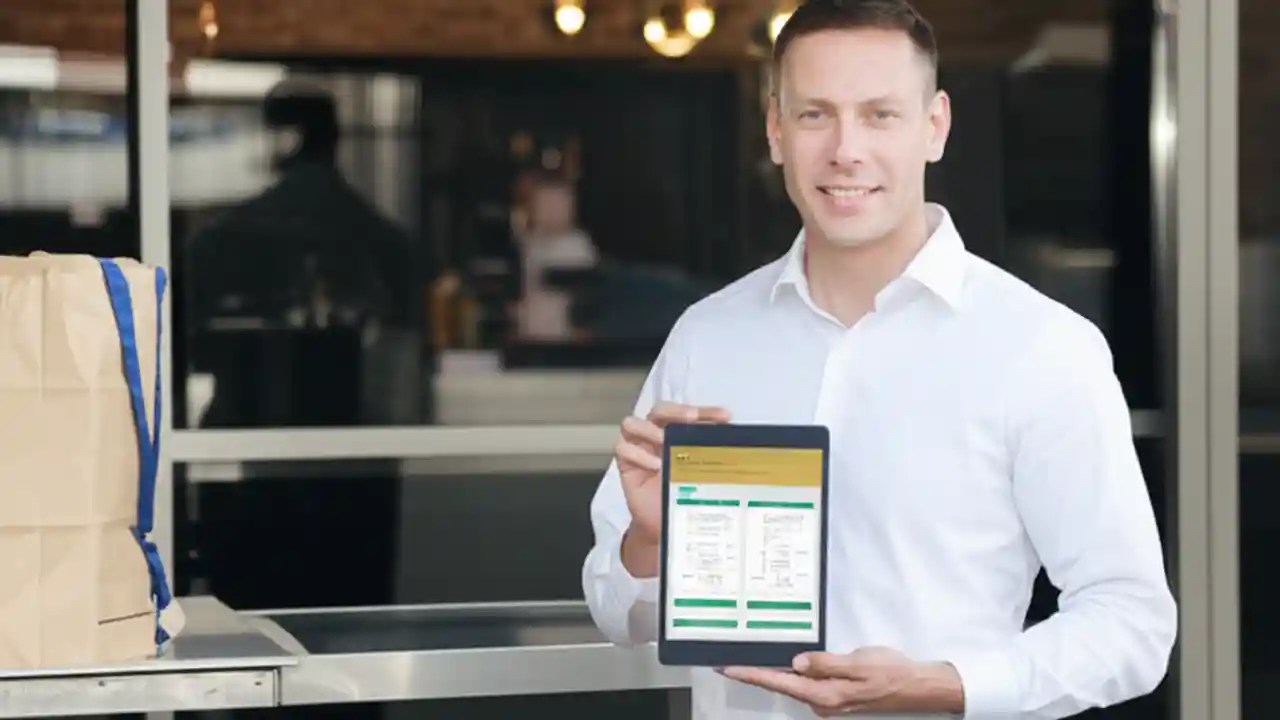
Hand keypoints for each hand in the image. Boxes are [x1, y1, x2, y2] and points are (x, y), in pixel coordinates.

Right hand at [615, 402, 730, 573]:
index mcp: (676, 432)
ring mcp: (639, 448)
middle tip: (691, 419)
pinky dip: (639, 454)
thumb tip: (737, 442)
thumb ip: (711, 455)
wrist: (664, 522)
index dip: (706, 411)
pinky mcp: (625, 464)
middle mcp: (656, 434)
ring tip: (665, 442)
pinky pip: (623, 449)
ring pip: (632, 423)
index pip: (688, 413)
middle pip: (659, 410)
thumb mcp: (701, 473)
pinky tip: (656, 465)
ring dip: (649, 430)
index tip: (724, 417)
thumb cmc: (683, 493)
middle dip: (675, 411)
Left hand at [722, 647, 963, 716]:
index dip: (752, 675)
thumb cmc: (890, 672)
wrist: (917, 687)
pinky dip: (790, 674)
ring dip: (772, 674)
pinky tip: (783, 664)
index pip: (780, 683)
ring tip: (748, 661)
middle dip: (756, 674)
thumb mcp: (858, 663)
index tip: (729, 669)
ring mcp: (827, 701)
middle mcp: (822, 703)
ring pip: (792, 685)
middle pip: (781, 685)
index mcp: (824, 695)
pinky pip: (805, 684)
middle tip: (730, 661)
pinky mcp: (834, 696)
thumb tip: (796, 663)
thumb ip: (825, 663)